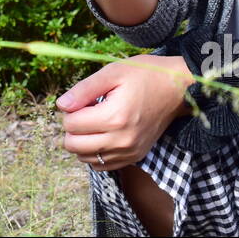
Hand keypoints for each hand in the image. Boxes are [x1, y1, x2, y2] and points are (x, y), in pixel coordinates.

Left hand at [57, 56, 191, 170]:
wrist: (177, 89)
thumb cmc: (145, 75)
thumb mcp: (112, 72)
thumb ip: (83, 90)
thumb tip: (61, 105)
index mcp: (114, 117)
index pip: (71, 124)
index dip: (70, 110)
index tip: (82, 99)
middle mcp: (122, 140)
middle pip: (74, 145)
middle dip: (72, 127)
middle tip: (85, 111)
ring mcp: (129, 152)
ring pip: (85, 158)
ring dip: (81, 141)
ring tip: (94, 121)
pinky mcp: (134, 157)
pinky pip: (101, 165)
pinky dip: (94, 152)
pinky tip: (101, 135)